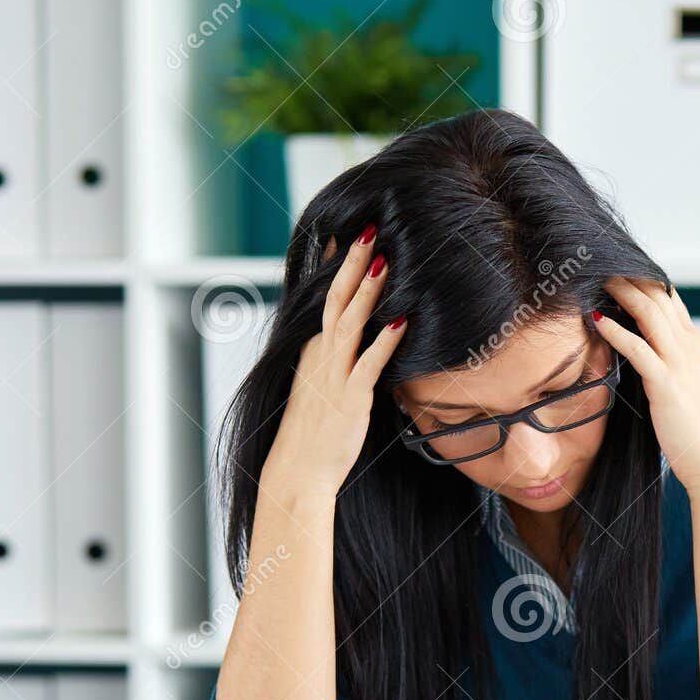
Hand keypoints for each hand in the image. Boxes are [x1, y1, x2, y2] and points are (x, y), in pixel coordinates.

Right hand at [262, 226, 406, 501]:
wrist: (297, 469)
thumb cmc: (312, 431)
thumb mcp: (322, 384)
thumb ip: (338, 359)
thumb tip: (361, 339)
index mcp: (315, 348)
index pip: (328, 298)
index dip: (339, 266)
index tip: (350, 235)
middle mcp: (321, 354)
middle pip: (337, 299)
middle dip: (352, 263)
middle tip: (369, 230)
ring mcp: (334, 374)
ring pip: (350, 322)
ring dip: (369, 291)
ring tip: (385, 260)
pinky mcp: (350, 397)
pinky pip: (370, 363)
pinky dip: (386, 341)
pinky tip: (402, 320)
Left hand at [593, 278, 699, 492]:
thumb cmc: (697, 427)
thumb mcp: (686, 382)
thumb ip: (667, 360)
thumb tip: (640, 349)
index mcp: (694, 343)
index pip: (669, 298)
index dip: (644, 280)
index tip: (618, 270)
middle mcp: (689, 346)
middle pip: (658, 296)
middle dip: (629, 277)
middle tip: (601, 266)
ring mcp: (680, 363)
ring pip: (650, 313)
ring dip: (622, 293)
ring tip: (597, 280)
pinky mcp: (666, 384)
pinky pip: (638, 349)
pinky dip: (616, 331)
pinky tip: (597, 321)